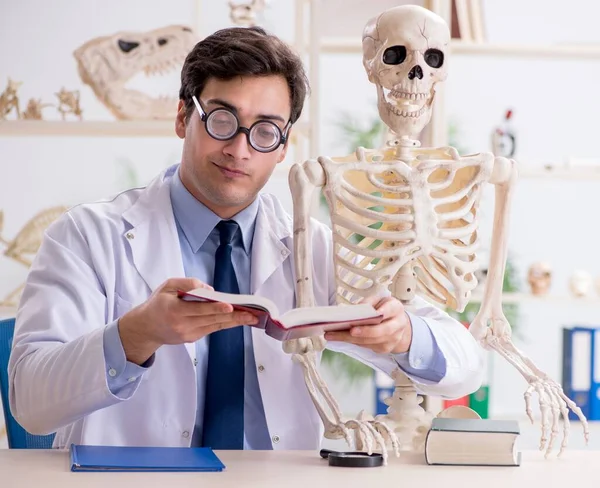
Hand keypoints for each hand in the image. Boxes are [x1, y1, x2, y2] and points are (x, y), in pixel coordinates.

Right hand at [118, 277, 257, 364]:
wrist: (146, 328)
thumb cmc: (158, 303)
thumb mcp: (167, 286)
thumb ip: (188, 284)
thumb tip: (209, 290)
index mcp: (175, 310)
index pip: (199, 309)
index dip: (216, 308)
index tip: (230, 306)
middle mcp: (182, 325)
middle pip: (212, 320)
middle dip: (234, 316)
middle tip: (252, 314)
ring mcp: (188, 334)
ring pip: (215, 326)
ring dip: (234, 322)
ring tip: (251, 318)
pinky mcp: (192, 338)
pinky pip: (211, 329)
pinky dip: (225, 324)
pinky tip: (238, 319)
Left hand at [324, 296, 411, 353]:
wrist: (398, 324)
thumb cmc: (385, 308)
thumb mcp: (380, 299)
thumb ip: (369, 302)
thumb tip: (356, 309)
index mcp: (396, 308)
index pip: (390, 310)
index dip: (381, 313)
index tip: (372, 314)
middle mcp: (397, 325)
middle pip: (381, 330)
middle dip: (365, 331)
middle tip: (350, 330)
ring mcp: (392, 339)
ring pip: (371, 341)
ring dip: (350, 339)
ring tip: (332, 334)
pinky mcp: (384, 349)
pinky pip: (367, 346)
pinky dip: (352, 342)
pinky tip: (338, 337)